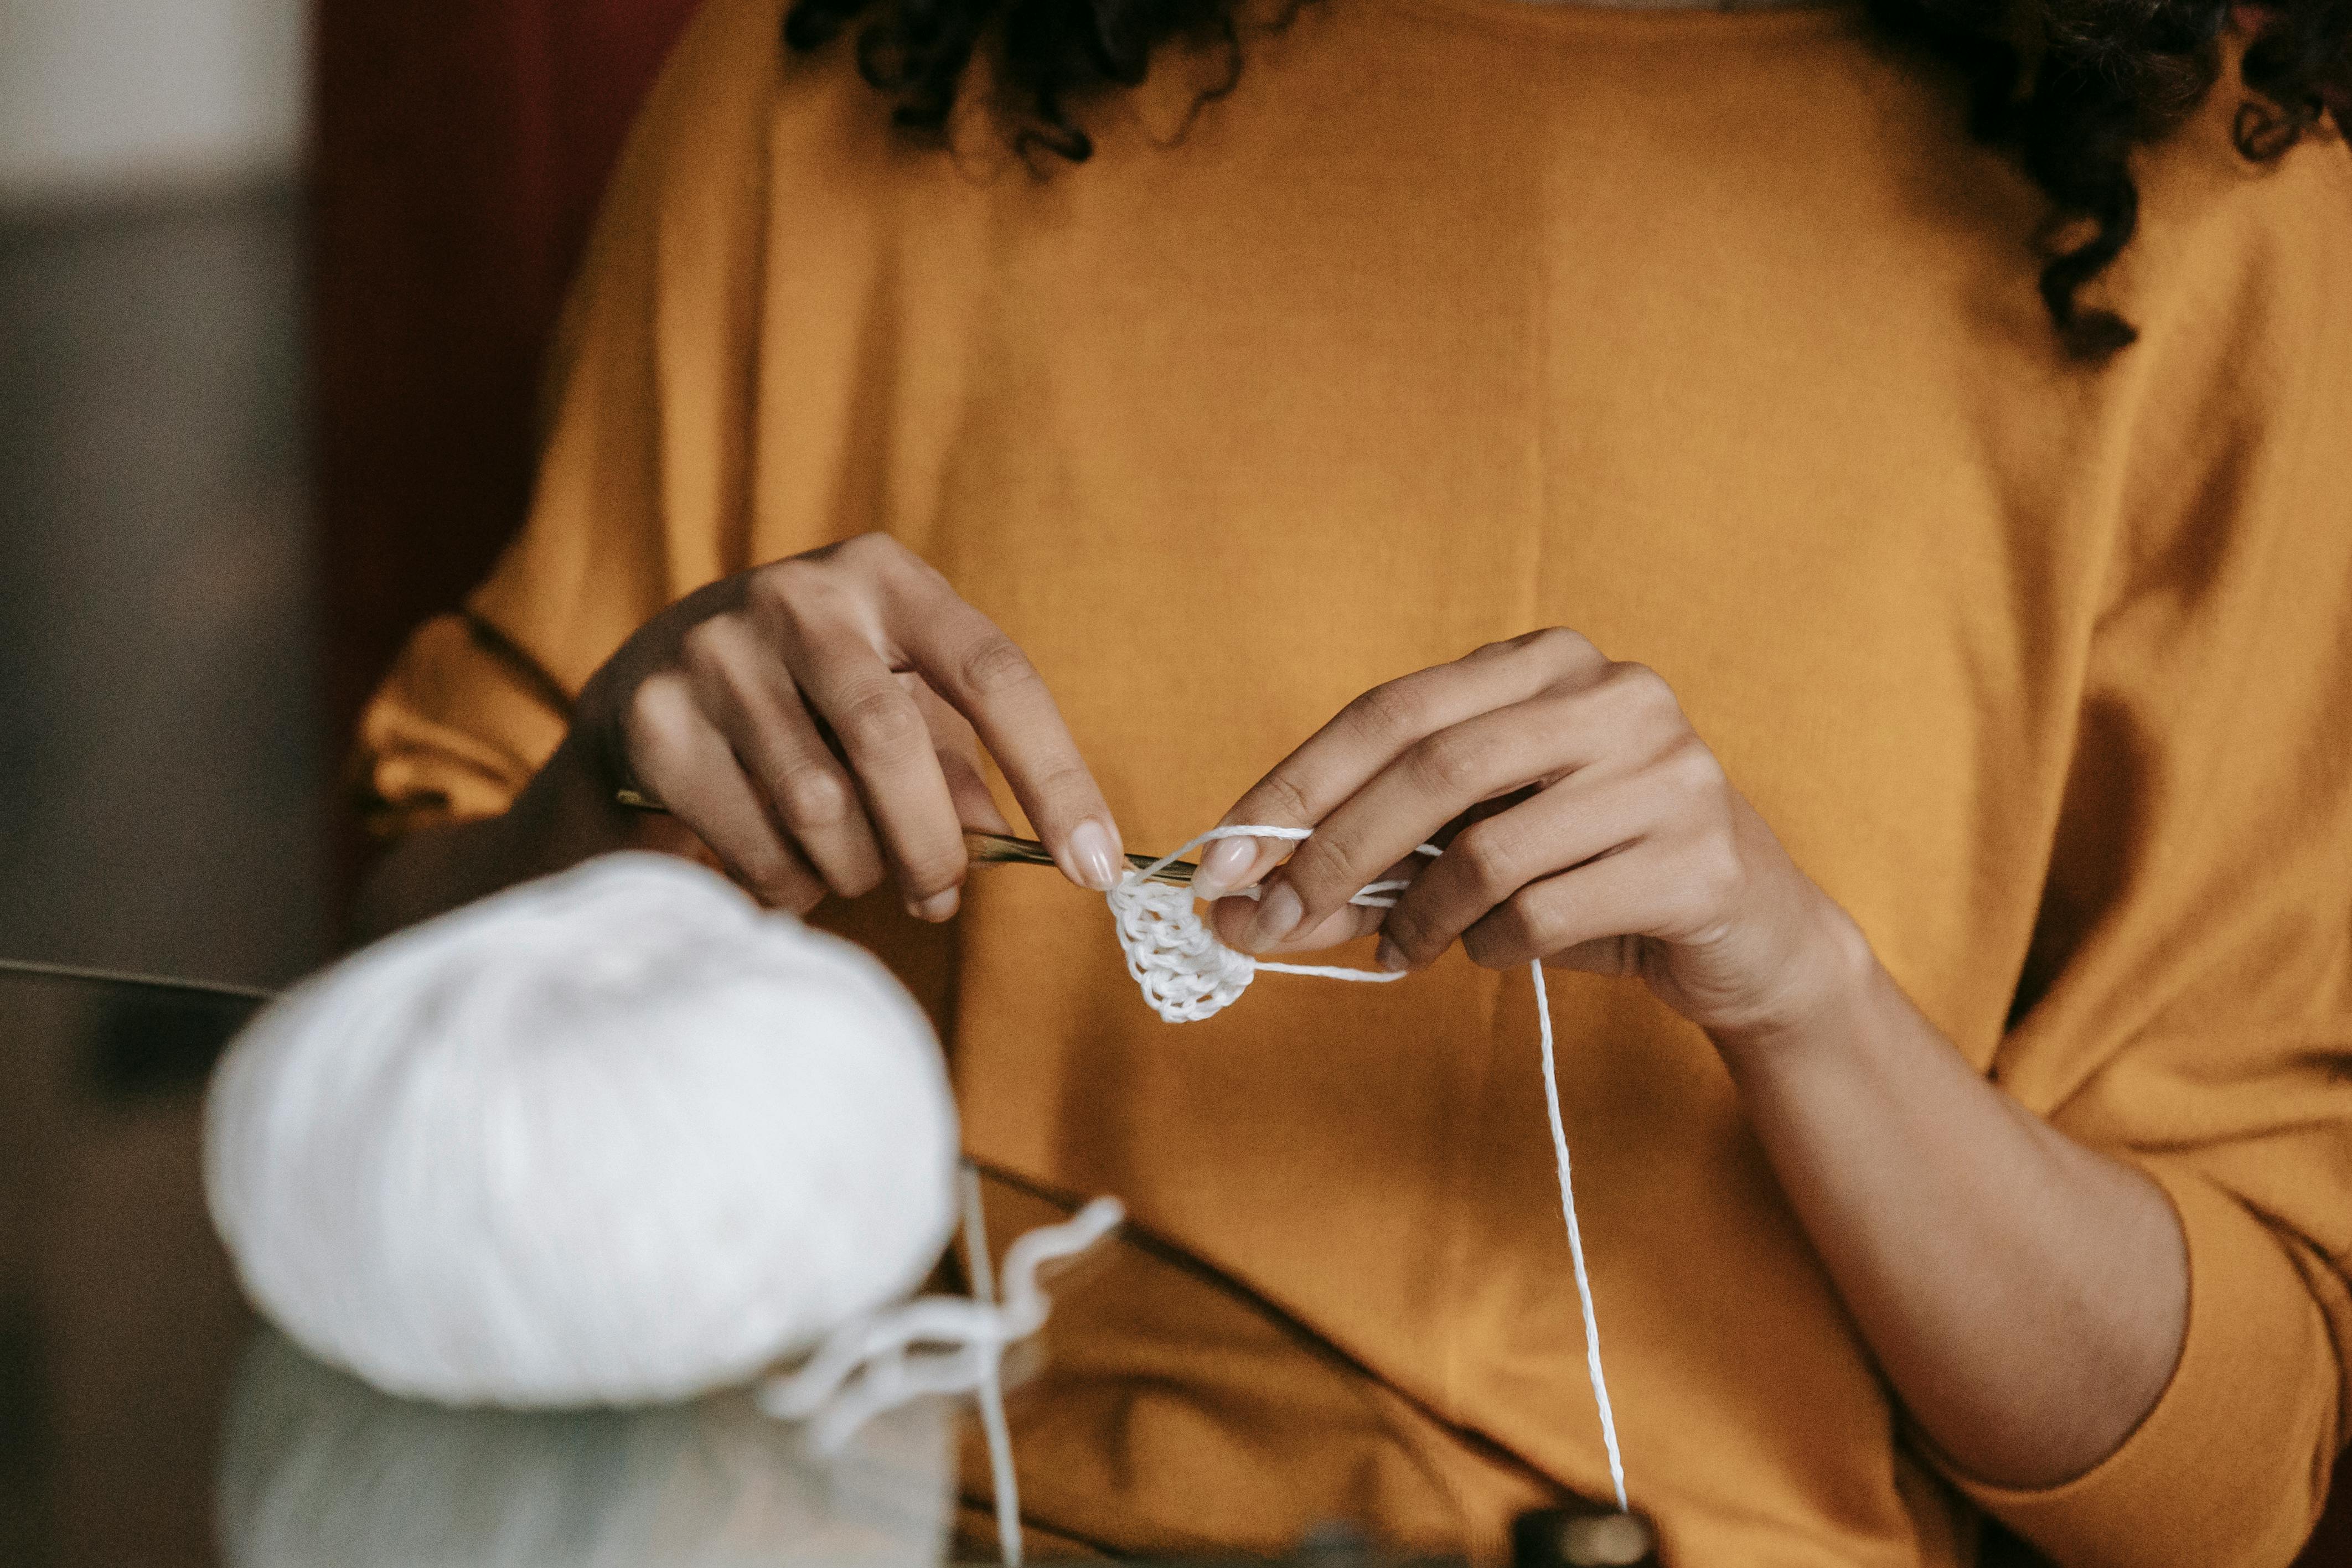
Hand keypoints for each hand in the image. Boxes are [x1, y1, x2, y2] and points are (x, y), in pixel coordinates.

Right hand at [563, 533, 1123, 917]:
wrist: (653, 678)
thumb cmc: (816, 696)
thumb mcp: (900, 702)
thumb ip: (958, 768)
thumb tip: (1005, 850)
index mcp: (886, 577)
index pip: (994, 674)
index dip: (1054, 776)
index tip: (1096, 866)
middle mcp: (800, 597)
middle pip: (893, 743)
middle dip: (931, 846)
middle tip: (939, 894)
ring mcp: (716, 651)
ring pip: (819, 807)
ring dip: (855, 870)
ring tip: (852, 869)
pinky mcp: (656, 718)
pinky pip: (754, 843)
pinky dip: (789, 884)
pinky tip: (787, 867)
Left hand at [1198, 629, 1867, 1041]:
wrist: (1748, 934)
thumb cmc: (1588, 875)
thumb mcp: (1475, 846)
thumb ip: (1371, 861)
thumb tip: (1239, 910)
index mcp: (1546, 662)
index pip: (1390, 709)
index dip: (1293, 784)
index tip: (1216, 860)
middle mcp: (1613, 693)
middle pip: (1431, 767)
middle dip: (1328, 854)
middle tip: (1265, 926)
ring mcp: (1667, 770)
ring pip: (1487, 850)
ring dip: (1416, 918)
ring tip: (1400, 949)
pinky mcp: (1697, 857)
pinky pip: (1547, 911)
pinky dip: (1494, 948)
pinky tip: (1494, 952)